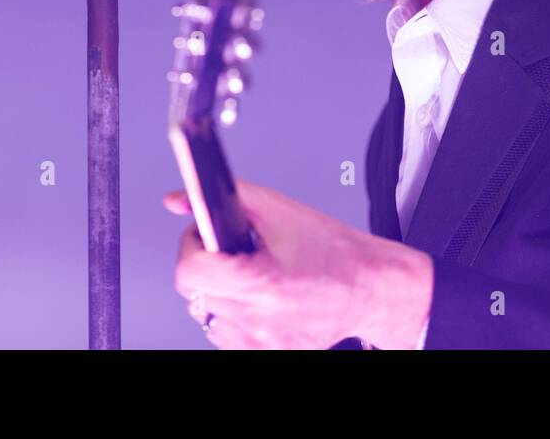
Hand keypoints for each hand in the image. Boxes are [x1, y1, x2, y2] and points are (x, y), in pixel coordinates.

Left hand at [165, 178, 432, 348]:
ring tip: (251, 276)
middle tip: (232, 251)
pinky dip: (235, 314)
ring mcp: (261, 343)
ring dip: (220, 292)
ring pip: (207, 315)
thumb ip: (227, 197)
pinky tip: (260, 299)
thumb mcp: (280, 209)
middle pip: (195, 292)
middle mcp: (258, 320)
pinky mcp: (266, 354)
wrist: (369, 287)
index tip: (204, 237)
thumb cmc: (334, 250)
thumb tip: (180, 200)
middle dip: (207, 264)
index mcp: (261, 284)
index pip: (189, 271)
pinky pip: (227, 335)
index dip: (192, 245)